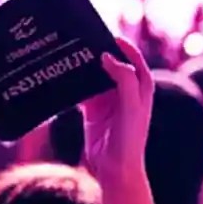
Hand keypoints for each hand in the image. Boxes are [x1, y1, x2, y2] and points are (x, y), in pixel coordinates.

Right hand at [81, 38, 154, 186]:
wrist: (115, 169)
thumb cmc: (130, 138)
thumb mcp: (131, 105)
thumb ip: (123, 78)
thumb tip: (107, 56)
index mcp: (141, 87)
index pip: (133, 58)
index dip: (122, 45)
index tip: (106, 34)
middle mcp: (125, 91)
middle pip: (111, 64)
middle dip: (97, 53)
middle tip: (80, 40)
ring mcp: (108, 100)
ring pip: (94, 77)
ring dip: (83, 68)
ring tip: (67, 55)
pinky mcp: (93, 111)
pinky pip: (81, 92)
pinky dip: (73, 85)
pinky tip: (61, 77)